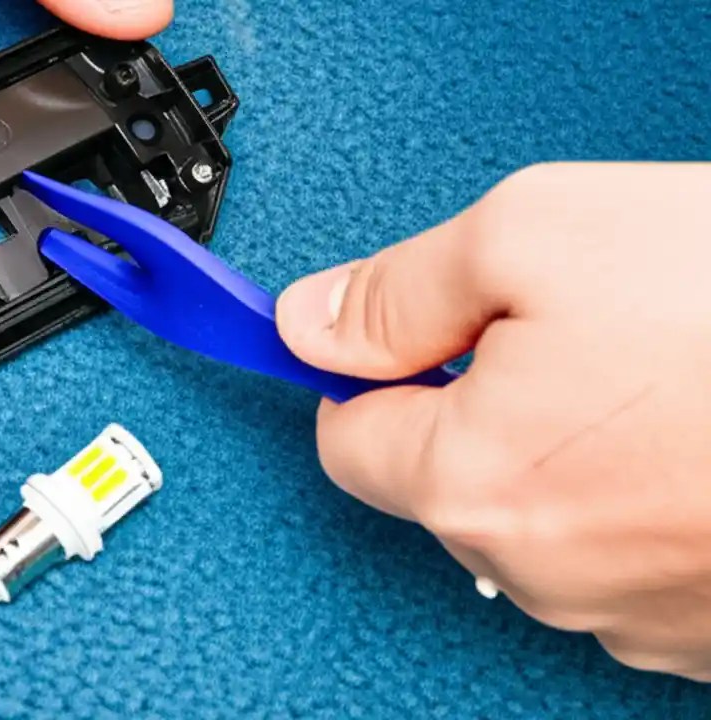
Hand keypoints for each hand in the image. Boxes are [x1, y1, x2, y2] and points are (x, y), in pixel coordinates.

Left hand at [275, 162, 710, 681]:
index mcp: (471, 478)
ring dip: (578, 452)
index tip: (379, 340)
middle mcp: (540, 567)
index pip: (346, 437)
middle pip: (448, 479)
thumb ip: (400, 290)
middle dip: (483, 405)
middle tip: (573, 333)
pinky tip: (705, 438)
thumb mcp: (538, 234)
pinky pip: (632, 554)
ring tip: (668, 380)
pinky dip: (652, 498)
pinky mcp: (708, 628)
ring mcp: (632, 609)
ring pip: (546, 519)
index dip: (365, 372)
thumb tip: (314, 322)